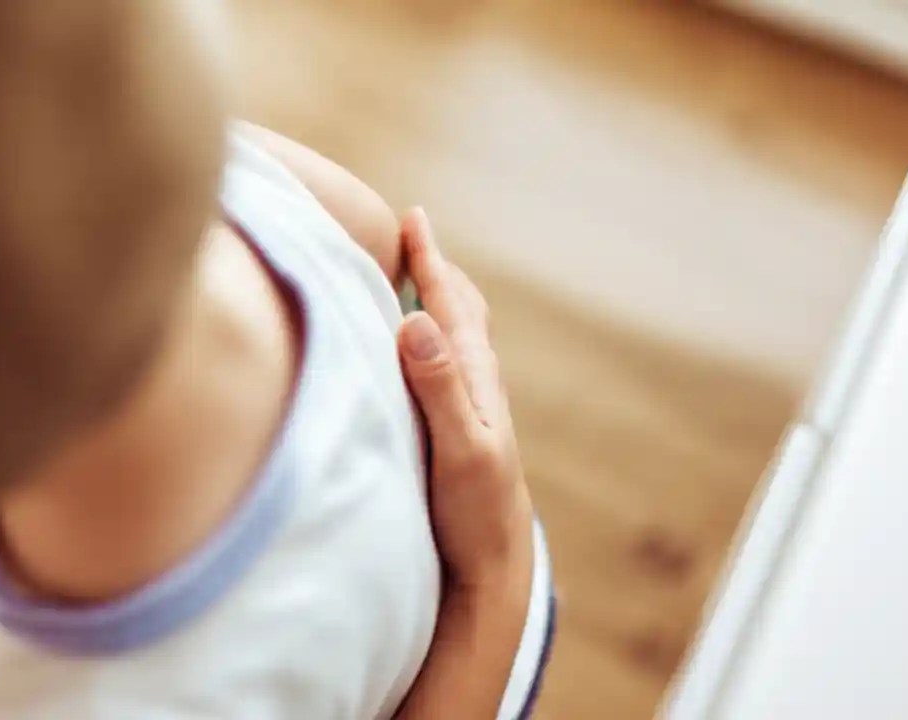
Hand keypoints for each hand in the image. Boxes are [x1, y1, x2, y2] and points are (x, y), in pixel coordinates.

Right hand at [397, 208, 532, 597]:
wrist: (495, 568)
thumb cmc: (475, 513)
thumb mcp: (458, 449)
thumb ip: (437, 386)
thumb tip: (415, 320)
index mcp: (474, 379)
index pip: (448, 305)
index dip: (430, 259)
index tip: (412, 216)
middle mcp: (476, 386)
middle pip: (460, 311)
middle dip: (437, 270)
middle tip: (415, 234)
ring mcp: (471, 410)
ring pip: (456, 338)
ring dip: (437, 302)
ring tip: (420, 278)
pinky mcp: (459, 433)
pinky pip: (446, 367)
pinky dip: (432, 340)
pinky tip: (420, 355)